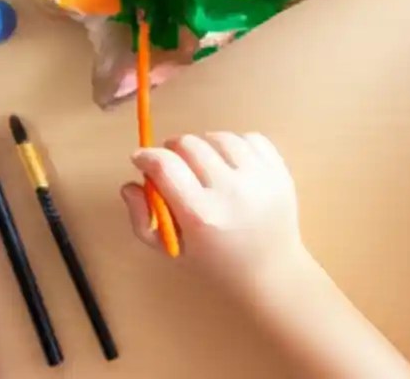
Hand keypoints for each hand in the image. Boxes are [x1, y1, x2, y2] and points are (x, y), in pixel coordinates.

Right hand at [122, 132, 306, 294]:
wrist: (271, 272)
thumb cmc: (215, 263)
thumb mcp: (172, 249)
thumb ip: (144, 220)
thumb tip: (130, 185)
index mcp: (202, 216)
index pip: (165, 165)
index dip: (146, 156)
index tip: (141, 158)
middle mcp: (232, 192)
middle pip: (190, 144)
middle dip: (173, 149)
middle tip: (172, 164)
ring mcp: (260, 179)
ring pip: (219, 137)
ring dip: (204, 145)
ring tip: (202, 163)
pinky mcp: (279, 171)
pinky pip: (250, 138)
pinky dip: (234, 144)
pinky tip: (229, 162)